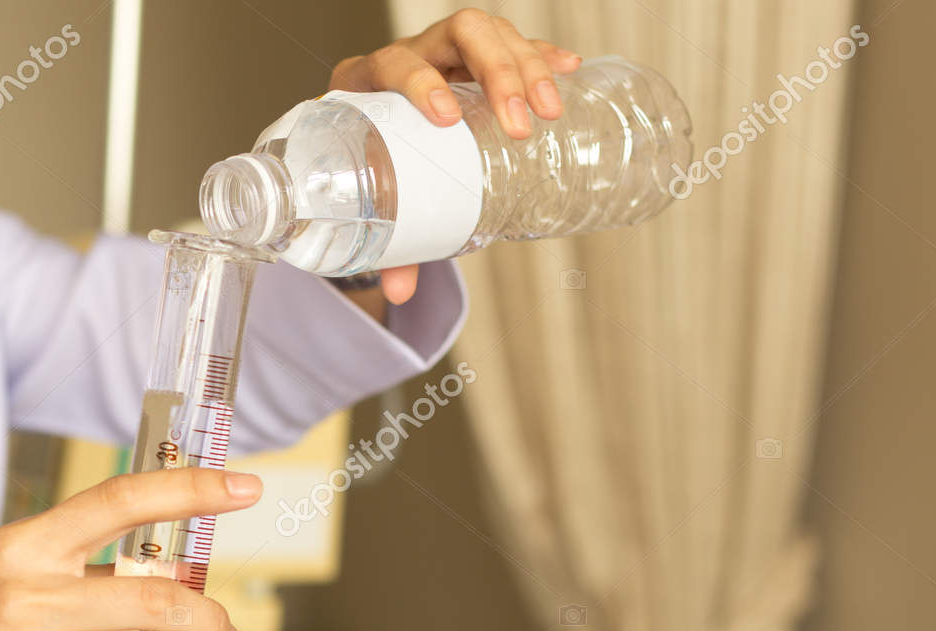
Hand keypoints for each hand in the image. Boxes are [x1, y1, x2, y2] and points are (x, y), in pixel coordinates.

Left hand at [330, 8, 581, 304]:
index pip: (396, 63)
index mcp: (368, 82)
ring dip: (527, 64)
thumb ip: (388, 243)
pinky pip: (514, 42)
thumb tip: (400, 292)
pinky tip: (570, 66)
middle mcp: (409, 54)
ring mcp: (444, 50)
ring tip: (551, 109)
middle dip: (497, 71)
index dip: (421, 82)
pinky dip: (542, 54)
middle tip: (521, 122)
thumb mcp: (374, 200)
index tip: (447, 117)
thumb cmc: (367, 166)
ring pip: (491, 32)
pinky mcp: (475, 57)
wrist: (364, 139)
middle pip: (459, 33)